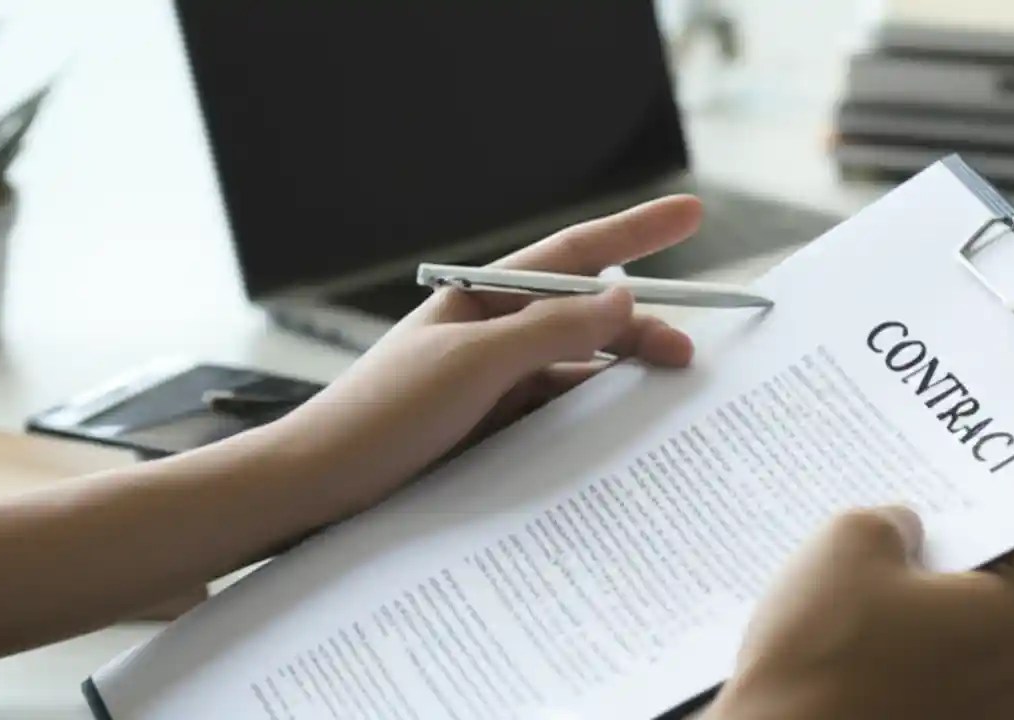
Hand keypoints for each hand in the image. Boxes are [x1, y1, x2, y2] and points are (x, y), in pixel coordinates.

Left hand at [275, 195, 700, 512]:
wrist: (322, 481)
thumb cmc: (385, 411)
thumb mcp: (474, 363)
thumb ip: (551, 328)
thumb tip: (622, 296)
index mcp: (479, 297)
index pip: (570, 256)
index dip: (633, 232)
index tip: (691, 215)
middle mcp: (487, 332)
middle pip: (580, 316)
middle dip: (637, 326)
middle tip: (688, 354)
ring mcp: (487, 379)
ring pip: (571, 365)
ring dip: (615, 374)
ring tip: (663, 393)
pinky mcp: (484, 424)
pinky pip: (550, 408)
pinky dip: (585, 412)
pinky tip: (615, 427)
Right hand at [707, 507, 1013, 719]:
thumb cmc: (822, 648)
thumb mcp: (847, 540)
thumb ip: (891, 519)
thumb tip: (905, 531)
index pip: (997, 557)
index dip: (945, 541)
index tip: (905, 541)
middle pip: (981, 613)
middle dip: (931, 595)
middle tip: (868, 584)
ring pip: (955, 661)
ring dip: (915, 643)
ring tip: (846, 632)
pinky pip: (931, 700)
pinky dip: (898, 683)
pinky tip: (846, 673)